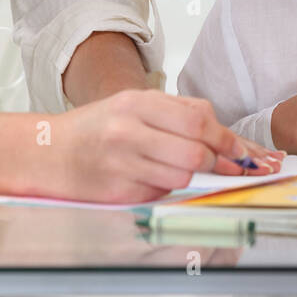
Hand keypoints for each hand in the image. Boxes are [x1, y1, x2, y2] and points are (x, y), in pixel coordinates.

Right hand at [55, 90, 282, 201]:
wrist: (50, 152)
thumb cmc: (98, 128)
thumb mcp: (136, 106)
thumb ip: (180, 115)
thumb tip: (229, 140)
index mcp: (138, 102)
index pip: (200, 120)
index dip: (229, 140)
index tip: (247, 154)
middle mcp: (129, 129)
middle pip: (195, 152)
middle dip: (220, 164)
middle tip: (230, 169)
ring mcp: (121, 162)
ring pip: (182, 177)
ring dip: (195, 179)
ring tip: (185, 171)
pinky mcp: (117, 191)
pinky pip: (161, 194)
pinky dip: (169, 190)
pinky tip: (158, 180)